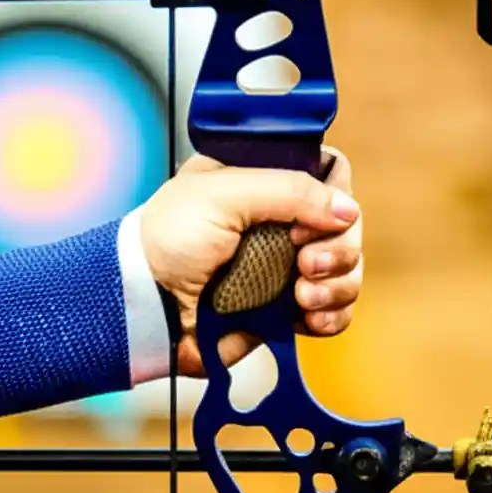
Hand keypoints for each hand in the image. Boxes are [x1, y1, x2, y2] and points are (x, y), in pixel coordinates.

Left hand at [140, 148, 362, 375]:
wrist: (143, 306)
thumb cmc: (164, 242)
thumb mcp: (222, 195)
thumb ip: (288, 191)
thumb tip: (347, 209)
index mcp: (262, 181)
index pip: (328, 174)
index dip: (333, 196)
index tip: (308, 219)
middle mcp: (278, 221)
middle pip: (346, 226)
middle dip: (339, 247)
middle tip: (306, 262)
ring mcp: (283, 266)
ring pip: (347, 270)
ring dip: (337, 284)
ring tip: (303, 295)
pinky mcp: (283, 309)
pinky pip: (333, 311)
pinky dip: (331, 315)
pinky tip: (309, 317)